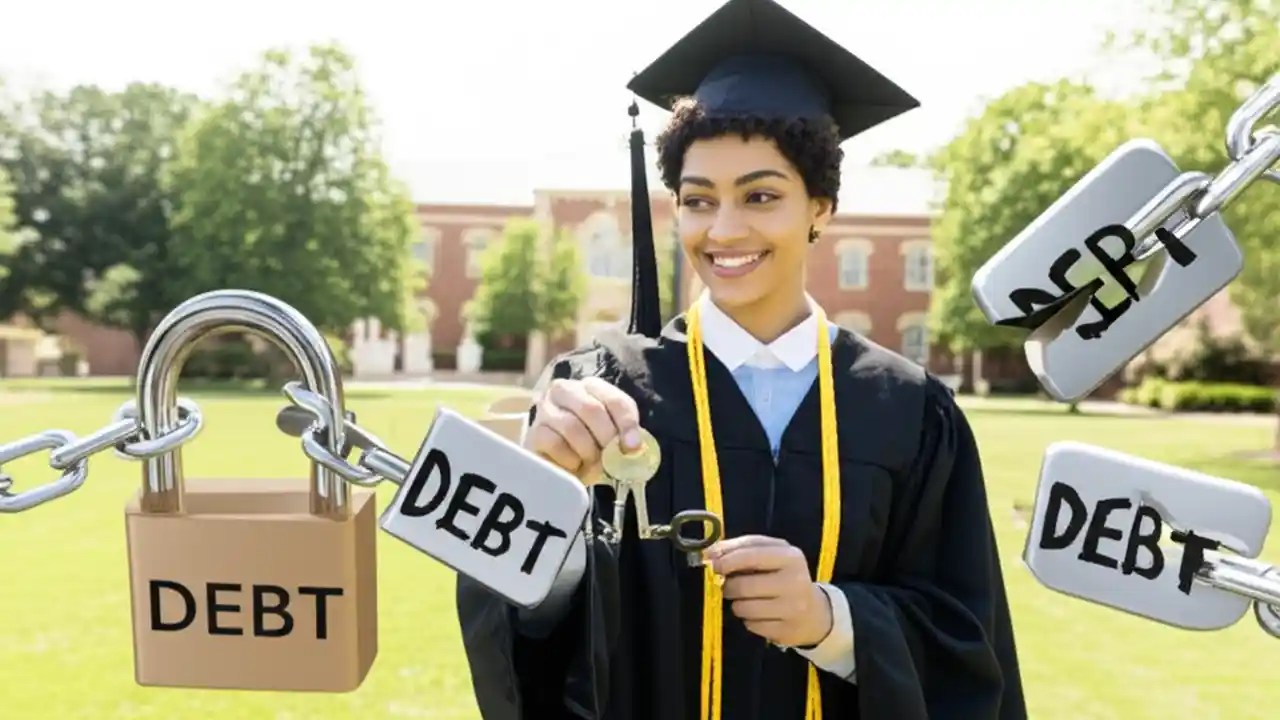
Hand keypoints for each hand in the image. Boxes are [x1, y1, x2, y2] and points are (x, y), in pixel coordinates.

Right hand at [524, 376, 641, 484]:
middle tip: (611, 458)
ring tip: (592, 462)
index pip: (614, 400)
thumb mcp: (612, 434)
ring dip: (588, 451)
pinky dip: (569, 459)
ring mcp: (545, 409)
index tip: (632, 447)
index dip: (627, 424)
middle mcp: (564, 390)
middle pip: (591, 409)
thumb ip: (624, 435)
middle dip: (606, 438)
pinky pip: (554, 443)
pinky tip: (574, 464)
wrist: (560, 460)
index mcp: (590, 386)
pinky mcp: (534, 431)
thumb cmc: (591, 443)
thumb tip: (633, 447)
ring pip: (572, 427)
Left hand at [706, 535, 832, 647]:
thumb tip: (709, 554)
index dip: (727, 558)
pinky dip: (748, 620)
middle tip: (727, 586)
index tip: (711, 563)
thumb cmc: (783, 577)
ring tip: (745, 600)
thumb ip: (742, 550)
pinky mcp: (786, 631)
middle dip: (728, 586)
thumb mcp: (771, 556)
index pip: (752, 554)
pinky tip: (759, 615)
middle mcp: (795, 581)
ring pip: (744, 608)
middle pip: (744, 585)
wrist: (814, 613)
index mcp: (790, 557)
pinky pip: (751, 625)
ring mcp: (793, 609)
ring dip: (737, 604)